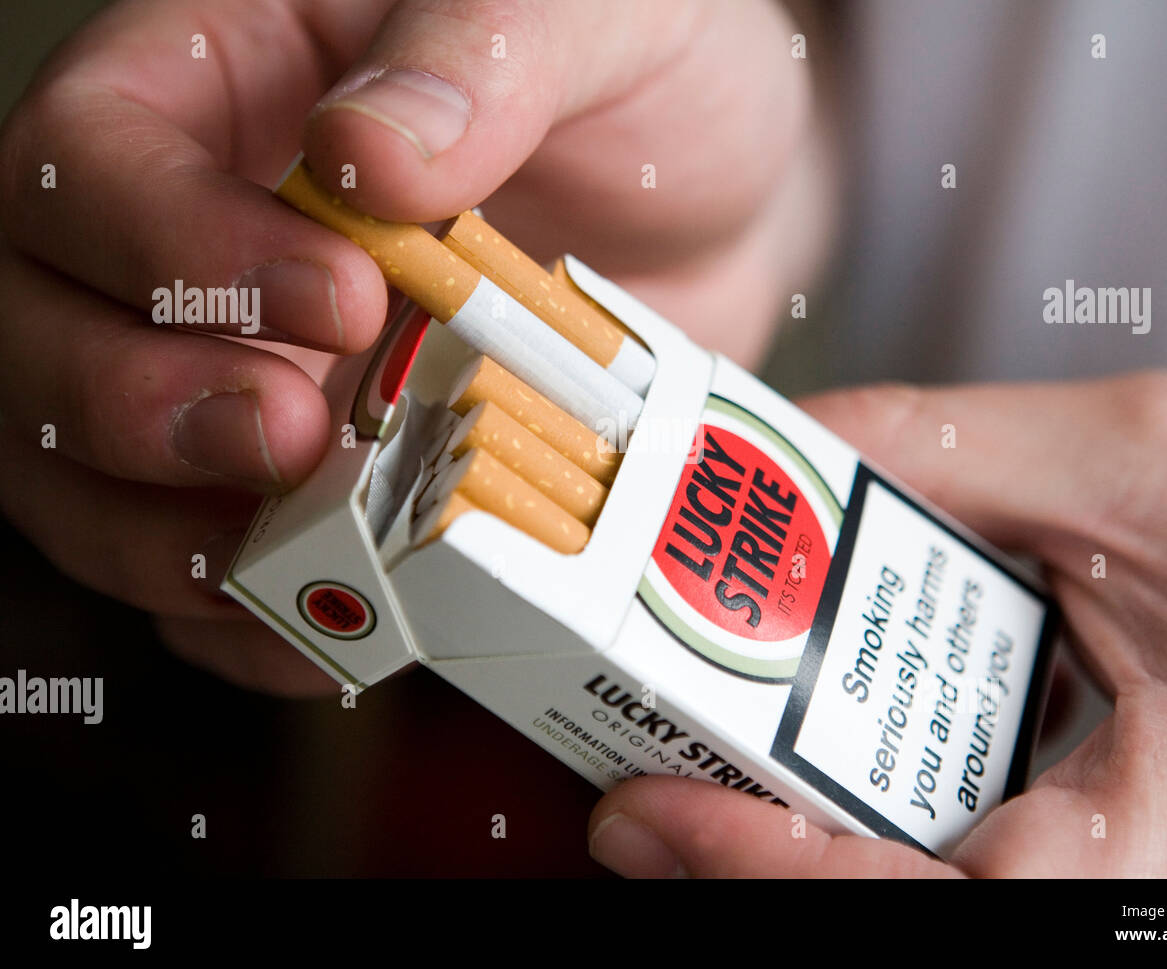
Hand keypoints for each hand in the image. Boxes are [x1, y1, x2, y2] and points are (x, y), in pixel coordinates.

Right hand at [0, 0, 825, 691]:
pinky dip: (255, 618)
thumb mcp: (586, 17)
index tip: (338, 300)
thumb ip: (475, 58)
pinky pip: (217, 569)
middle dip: (134, 406)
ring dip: (163, 539)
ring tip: (286, 558)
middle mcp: (198, 230)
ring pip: (87, 471)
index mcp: (226, 79)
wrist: (710, 200)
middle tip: (284, 438)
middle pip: (42, 328)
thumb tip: (366, 157)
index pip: (92, 153)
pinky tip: (329, 619)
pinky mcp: (308, 472)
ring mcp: (242, 363)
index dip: (172, 243)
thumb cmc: (640, 78)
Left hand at [588, 372, 1166, 875]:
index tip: (651, 821)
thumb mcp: (1145, 460)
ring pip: (925, 888)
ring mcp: (1114, 878)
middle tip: (640, 804)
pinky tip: (808, 755)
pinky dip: (870, 812)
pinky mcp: (1095, 849)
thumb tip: (792, 446)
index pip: (937, 901)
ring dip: (800, 841)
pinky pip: (962, 852)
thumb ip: (953, 449)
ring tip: (697, 774)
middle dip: (759, 864)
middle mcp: (1138, 889)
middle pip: (903, 906)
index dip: (773, 873)